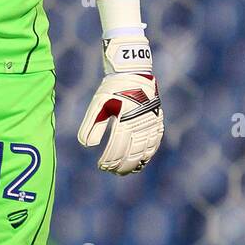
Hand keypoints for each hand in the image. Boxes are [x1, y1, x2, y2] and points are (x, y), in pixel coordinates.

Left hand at [77, 35, 162, 174]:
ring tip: (124, 171)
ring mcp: (151, 124)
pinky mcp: (157, 122)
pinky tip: (141, 162)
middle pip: (131, 154)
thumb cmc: (112, 88)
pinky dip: (148, 155)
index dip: (109, 161)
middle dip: (120, 166)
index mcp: (124, 121)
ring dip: (134, 164)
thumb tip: (87, 145)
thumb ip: (91, 125)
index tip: (101, 166)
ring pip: (144, 152)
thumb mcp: (98, 103)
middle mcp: (140, 124)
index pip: (116, 149)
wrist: (133, 72)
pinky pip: (155, 143)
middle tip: (111, 171)